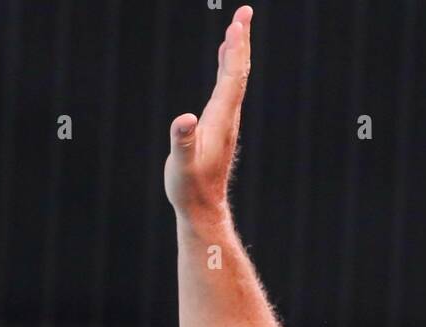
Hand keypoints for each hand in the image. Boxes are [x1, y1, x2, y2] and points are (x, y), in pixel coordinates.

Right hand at [165, 5, 252, 219]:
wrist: (203, 209)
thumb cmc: (189, 189)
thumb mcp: (181, 165)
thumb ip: (183, 141)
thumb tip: (184, 119)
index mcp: (220, 121)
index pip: (232, 77)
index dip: (236, 49)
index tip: (239, 22)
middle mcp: (228, 118)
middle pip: (238, 73)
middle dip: (241, 42)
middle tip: (244, 13)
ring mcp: (226, 122)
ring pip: (234, 80)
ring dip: (236, 53)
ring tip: (237, 28)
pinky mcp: (220, 127)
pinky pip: (228, 90)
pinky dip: (228, 69)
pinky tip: (226, 60)